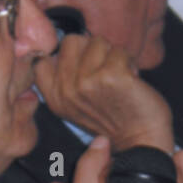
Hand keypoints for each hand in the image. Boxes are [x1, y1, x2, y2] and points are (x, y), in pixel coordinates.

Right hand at [33, 33, 173, 153]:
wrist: (139, 141)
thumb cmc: (112, 119)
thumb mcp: (76, 104)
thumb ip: (64, 78)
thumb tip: (69, 44)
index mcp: (54, 97)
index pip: (43, 59)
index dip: (62, 54)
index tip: (80, 65)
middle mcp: (66, 90)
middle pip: (72, 41)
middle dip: (91, 49)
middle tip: (103, 70)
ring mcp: (87, 83)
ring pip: (97, 41)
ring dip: (113, 55)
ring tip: (119, 77)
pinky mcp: (111, 76)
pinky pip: (119, 51)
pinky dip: (129, 61)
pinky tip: (131, 80)